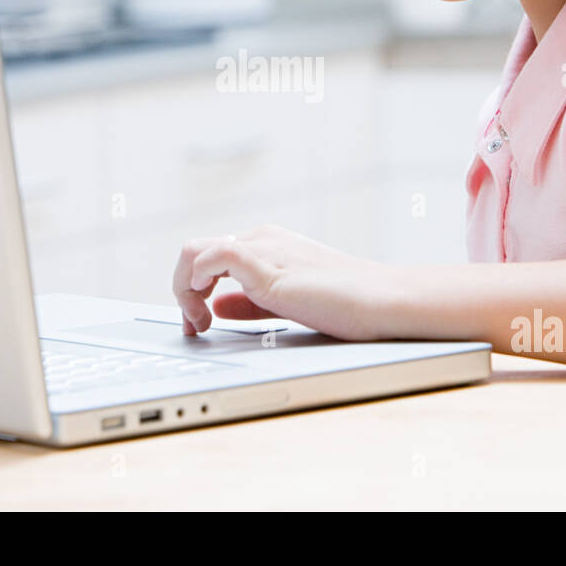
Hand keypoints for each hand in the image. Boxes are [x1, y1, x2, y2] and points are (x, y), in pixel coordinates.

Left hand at [171, 223, 396, 340]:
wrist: (383, 301)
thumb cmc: (347, 303)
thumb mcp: (287, 301)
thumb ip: (251, 301)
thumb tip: (219, 305)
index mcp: (267, 243)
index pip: (208, 255)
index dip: (191, 290)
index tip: (197, 324)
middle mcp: (262, 239)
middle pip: (194, 250)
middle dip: (182, 290)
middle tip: (195, 327)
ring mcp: (265, 249)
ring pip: (195, 251)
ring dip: (184, 289)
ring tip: (200, 322)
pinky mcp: (270, 268)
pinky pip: (217, 256)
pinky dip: (197, 281)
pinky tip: (208, 311)